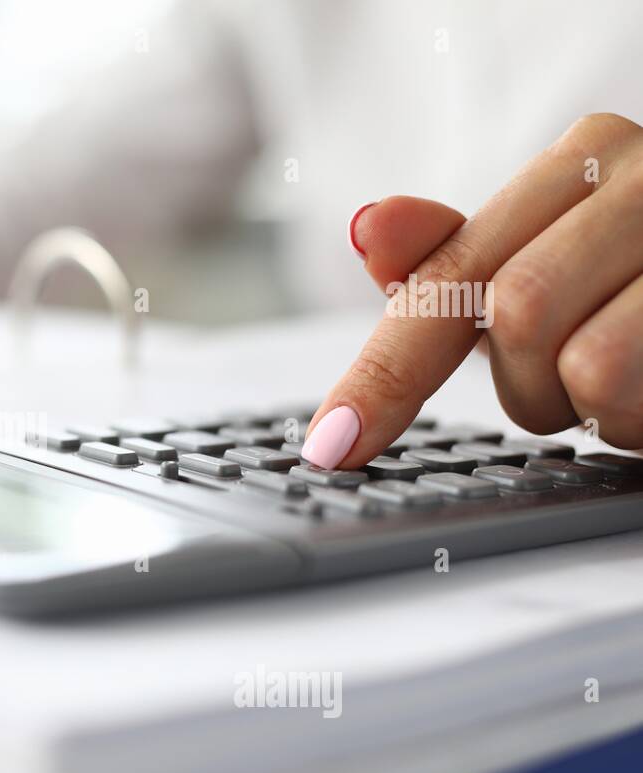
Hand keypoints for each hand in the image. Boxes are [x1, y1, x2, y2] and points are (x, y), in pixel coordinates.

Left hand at [302, 113, 642, 468]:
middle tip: (570, 385)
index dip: (384, 372)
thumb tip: (369, 228)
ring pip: (589, 370)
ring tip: (636, 383)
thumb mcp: (544, 262)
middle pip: (516, 317)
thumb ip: (455, 259)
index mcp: (586, 155)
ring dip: (594, 410)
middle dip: (526, 384)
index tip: (332, 446)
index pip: (451, 273)